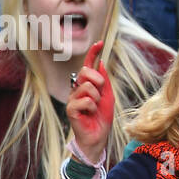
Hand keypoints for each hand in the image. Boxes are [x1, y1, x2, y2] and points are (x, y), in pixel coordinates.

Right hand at [67, 41, 113, 163]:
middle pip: (86, 71)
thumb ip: (103, 80)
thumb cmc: (102, 116)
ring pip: (87, 86)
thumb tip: (100, 63)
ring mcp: (72, 99)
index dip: (92, 53)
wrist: (99, 136)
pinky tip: (90, 113)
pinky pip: (84, 100)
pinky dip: (92, 106)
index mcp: (86, 85)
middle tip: (101, 93)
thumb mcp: (107, 95)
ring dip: (97, 96)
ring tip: (95, 107)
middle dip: (98, 80)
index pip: (88, 66)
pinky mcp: (70, 110)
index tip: (100, 42)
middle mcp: (77, 90)